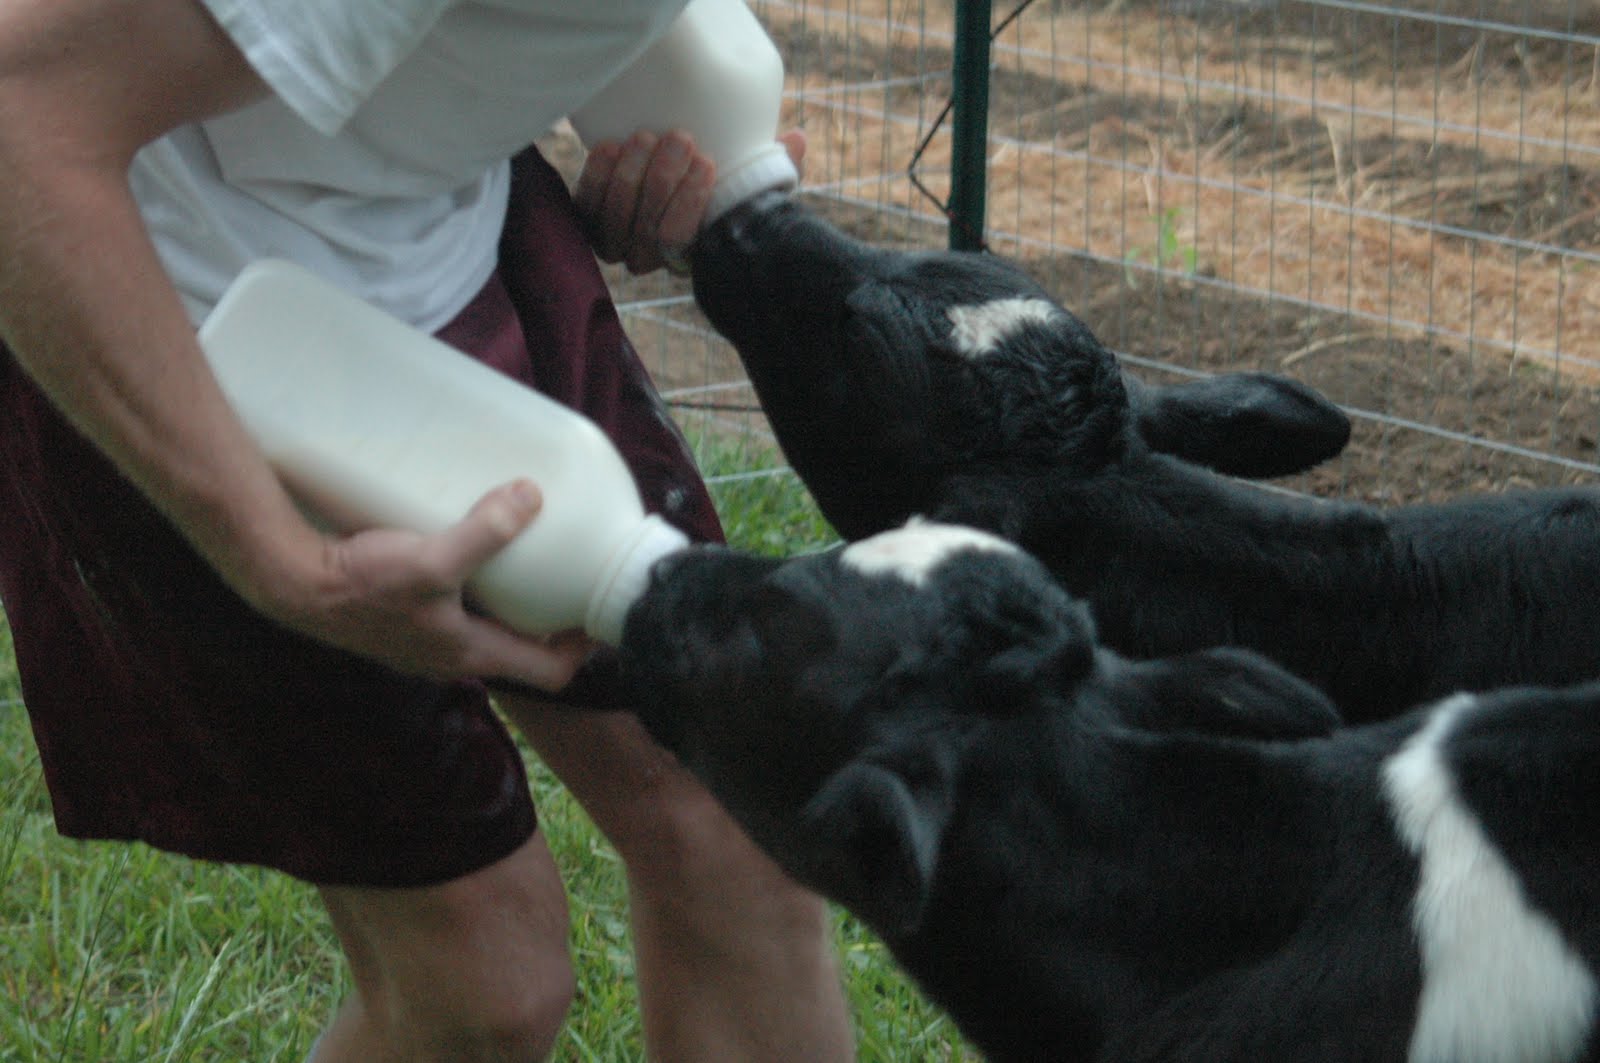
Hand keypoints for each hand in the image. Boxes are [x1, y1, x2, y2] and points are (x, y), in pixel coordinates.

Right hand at [261, 480, 592, 690]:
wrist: (289, 584)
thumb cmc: (359, 584)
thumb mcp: (430, 560)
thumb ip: (484, 533)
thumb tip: (532, 496)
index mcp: (472, 655)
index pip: (551, 672)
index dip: (584, 647)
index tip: (602, 610)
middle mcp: (453, 655)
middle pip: (522, 646)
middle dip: (552, 615)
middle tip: (573, 572)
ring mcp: (427, 638)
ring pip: (488, 624)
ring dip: (512, 597)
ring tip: (529, 552)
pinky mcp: (404, 614)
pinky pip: (455, 605)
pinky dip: (474, 583)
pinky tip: (469, 544)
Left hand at [574, 127, 806, 275]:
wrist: (662, 180)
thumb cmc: (716, 186)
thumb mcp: (749, 180)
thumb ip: (776, 165)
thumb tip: (797, 139)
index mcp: (688, 256)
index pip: (683, 242)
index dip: (692, 204)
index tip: (709, 161)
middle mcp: (647, 257)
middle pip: (648, 230)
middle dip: (662, 181)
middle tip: (678, 138)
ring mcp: (615, 241)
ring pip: (615, 219)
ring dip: (630, 175)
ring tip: (645, 136)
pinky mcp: (587, 220)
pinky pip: (586, 207)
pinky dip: (597, 177)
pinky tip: (610, 147)